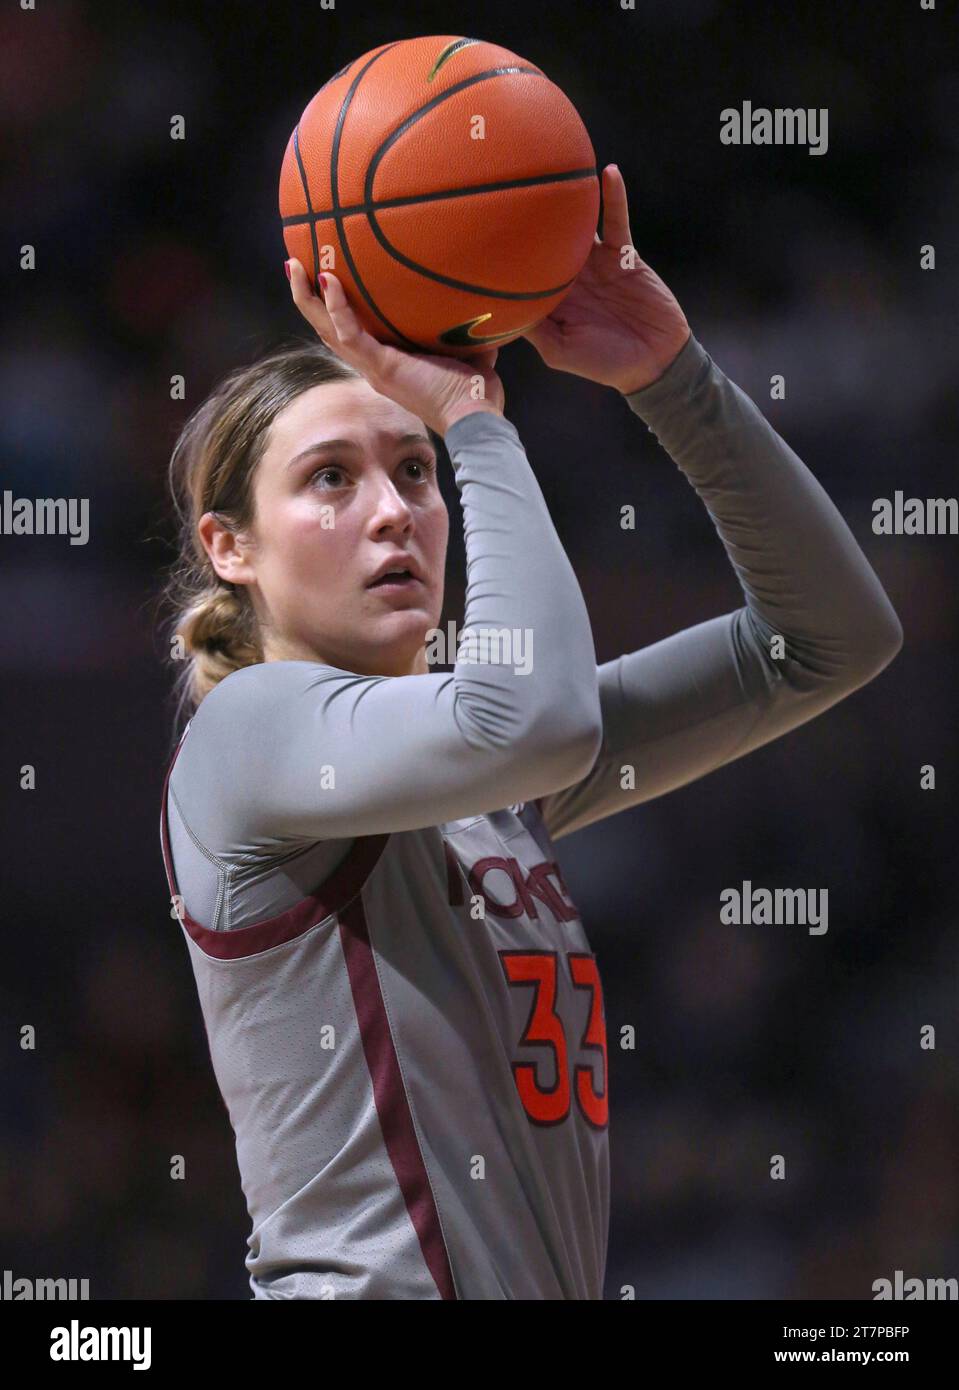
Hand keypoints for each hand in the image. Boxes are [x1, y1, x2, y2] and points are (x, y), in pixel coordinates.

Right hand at [285, 259, 505, 435]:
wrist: (476, 419)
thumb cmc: (476, 392)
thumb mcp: (470, 351)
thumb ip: (467, 332)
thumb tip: (486, 311)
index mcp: (388, 364)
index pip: (350, 333)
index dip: (333, 309)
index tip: (323, 277)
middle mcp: (373, 367)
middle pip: (328, 330)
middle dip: (308, 298)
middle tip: (294, 264)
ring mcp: (374, 368)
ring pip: (327, 330)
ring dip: (308, 298)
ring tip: (294, 265)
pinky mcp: (382, 366)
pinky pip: (349, 333)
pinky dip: (337, 306)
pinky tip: (329, 279)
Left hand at [521, 165, 690, 394]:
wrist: (653, 361)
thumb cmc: (604, 363)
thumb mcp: (559, 351)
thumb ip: (532, 327)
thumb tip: (499, 305)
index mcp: (549, 296)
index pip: (521, 267)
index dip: (502, 250)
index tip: (478, 229)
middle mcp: (569, 273)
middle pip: (544, 237)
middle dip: (526, 215)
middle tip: (503, 181)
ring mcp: (595, 260)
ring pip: (577, 222)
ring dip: (568, 198)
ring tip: (551, 167)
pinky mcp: (623, 253)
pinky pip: (617, 220)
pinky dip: (614, 197)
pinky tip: (608, 173)